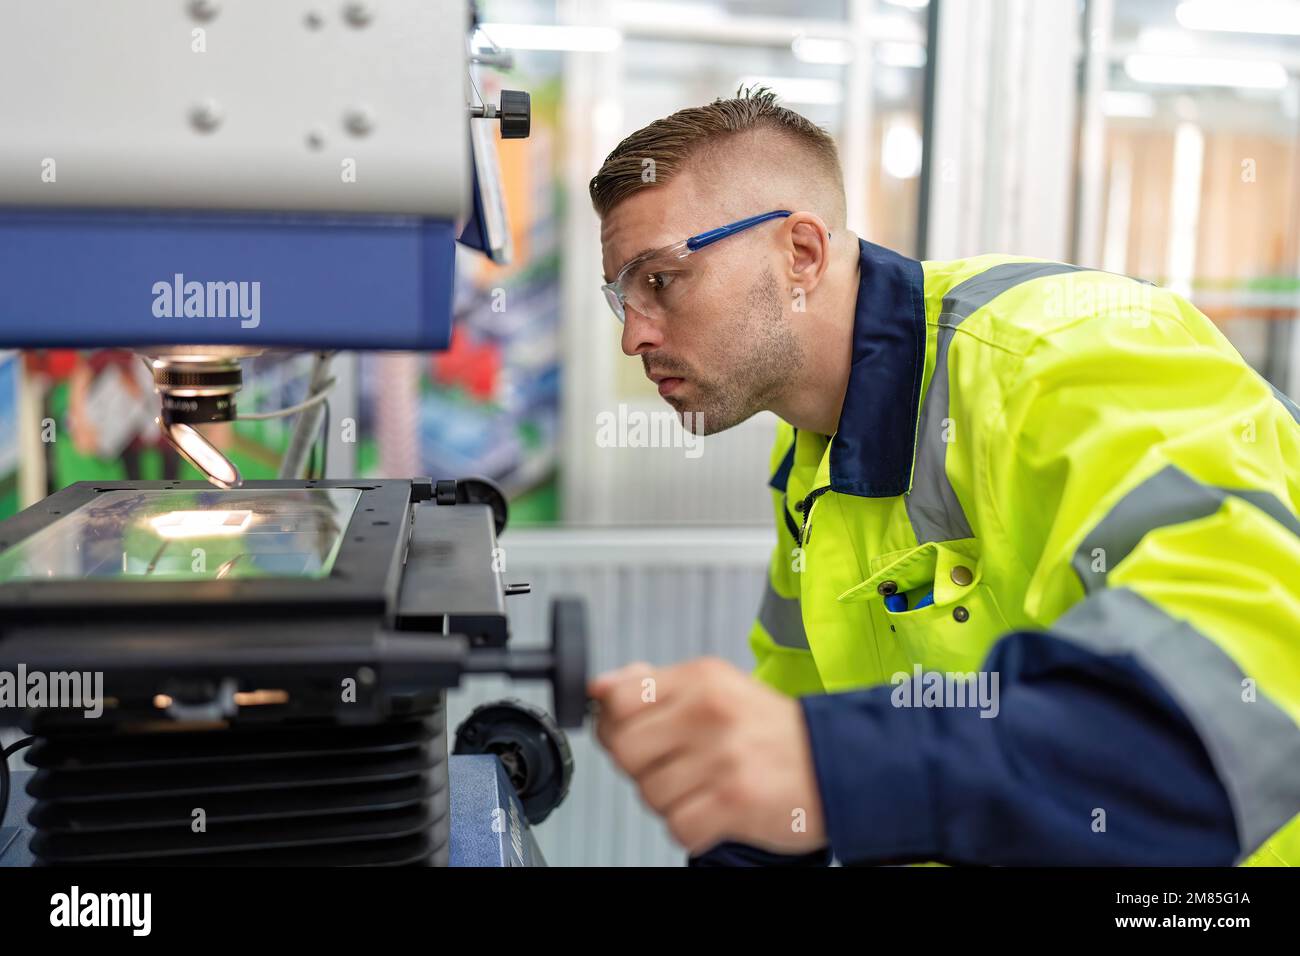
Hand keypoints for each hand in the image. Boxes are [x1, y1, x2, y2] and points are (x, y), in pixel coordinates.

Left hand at [589, 657, 827, 855]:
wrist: (838, 765)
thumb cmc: (773, 731)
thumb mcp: (718, 688)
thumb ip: (657, 686)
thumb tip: (602, 686)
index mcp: (700, 679)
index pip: (619, 698)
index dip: (614, 723)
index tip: (631, 732)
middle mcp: (708, 712)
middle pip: (624, 749)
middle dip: (641, 766)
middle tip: (674, 765)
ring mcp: (722, 758)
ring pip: (648, 792)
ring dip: (670, 799)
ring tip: (704, 786)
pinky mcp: (734, 802)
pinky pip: (677, 825)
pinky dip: (692, 826)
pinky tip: (716, 808)